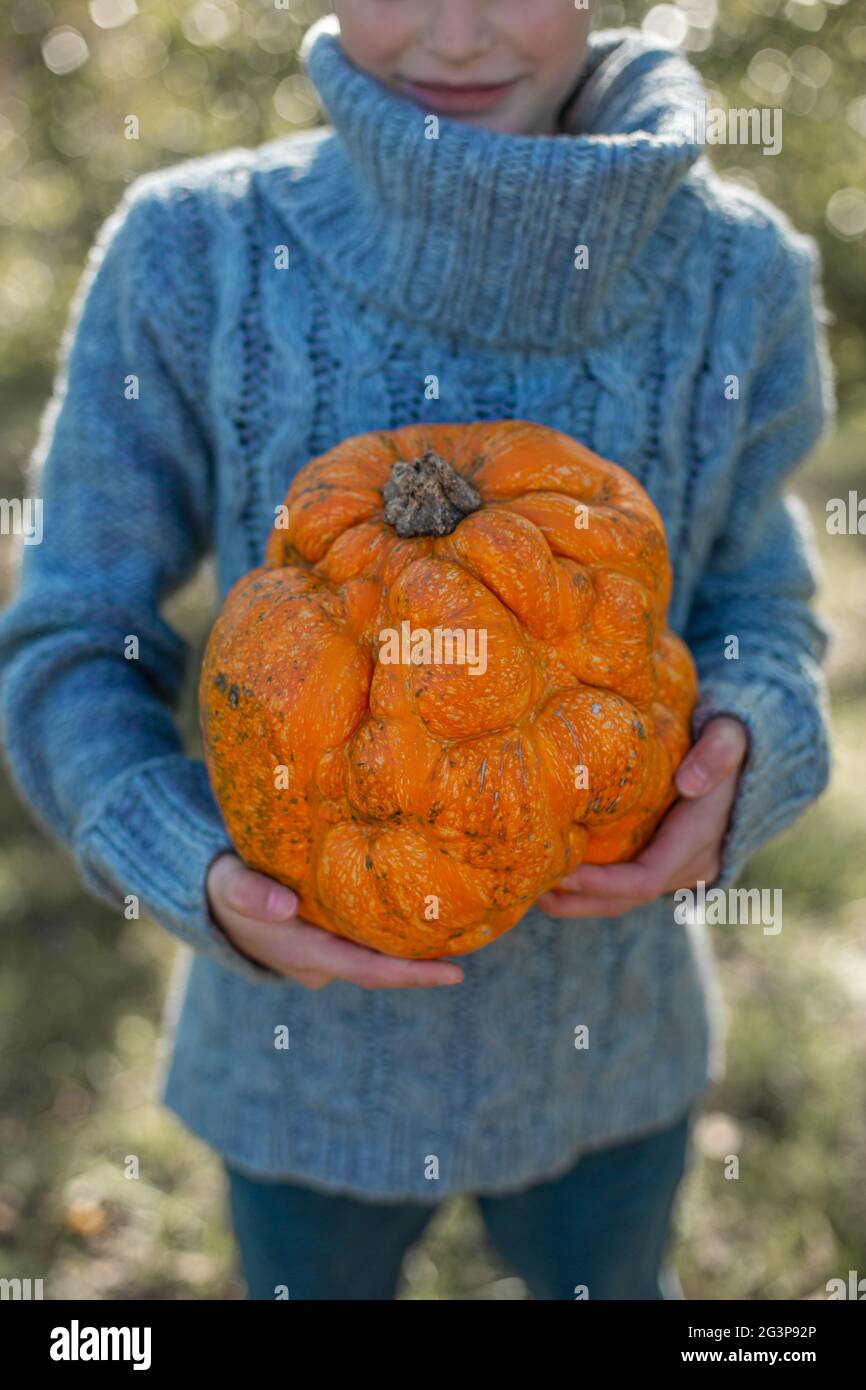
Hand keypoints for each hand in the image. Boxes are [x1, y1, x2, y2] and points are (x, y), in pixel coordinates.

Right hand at [206, 853, 463, 989]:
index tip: (455, 974)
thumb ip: (250, 892)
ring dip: (412, 950)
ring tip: (462, 928)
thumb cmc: (222, 884)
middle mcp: (319, 964)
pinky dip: (392, 933)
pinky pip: (366, 941)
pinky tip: (423, 914)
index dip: (411, 974)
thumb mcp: (227, 883)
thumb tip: (284, 906)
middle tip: (475, 950)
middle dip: (425, 966)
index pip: (367, 969)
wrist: (208, 898)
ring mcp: (323, 956)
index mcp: (303, 953)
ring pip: (375, 955)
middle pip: (381, 969)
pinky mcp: (325, 940)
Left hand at [536, 715, 748, 919]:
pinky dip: (593, 886)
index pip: (646, 879)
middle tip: (533, 890)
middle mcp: (692, 865)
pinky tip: (557, 875)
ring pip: (625, 898)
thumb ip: (718, 752)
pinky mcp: (665, 860)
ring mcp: (679, 868)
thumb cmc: (734, 737)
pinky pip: (626, 884)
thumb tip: (689, 783)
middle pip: (629, 899)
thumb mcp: (730, 735)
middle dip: (581, 900)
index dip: (604, 884)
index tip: (563, 873)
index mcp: (700, 839)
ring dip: (581, 900)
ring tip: (536, 892)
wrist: (753, 753)